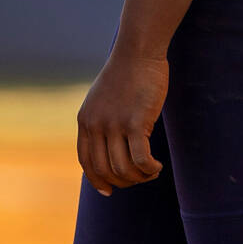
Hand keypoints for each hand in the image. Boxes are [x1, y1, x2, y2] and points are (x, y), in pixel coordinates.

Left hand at [77, 52, 168, 196]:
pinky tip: (157, 167)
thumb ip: (100, 122)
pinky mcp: (136, 122)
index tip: (109, 191)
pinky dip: (150, 169)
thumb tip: (107, 151)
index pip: (86, 162)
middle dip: (124, 182)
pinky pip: (141, 160)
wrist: (137, 51)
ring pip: (125, 169)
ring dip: (140, 177)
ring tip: (151, 171)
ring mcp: (115, 124)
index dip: (97, 180)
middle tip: (139, 177)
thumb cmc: (125, 75)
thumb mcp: (101, 99)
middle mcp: (96, 124)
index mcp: (85, 119)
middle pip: (106, 170)